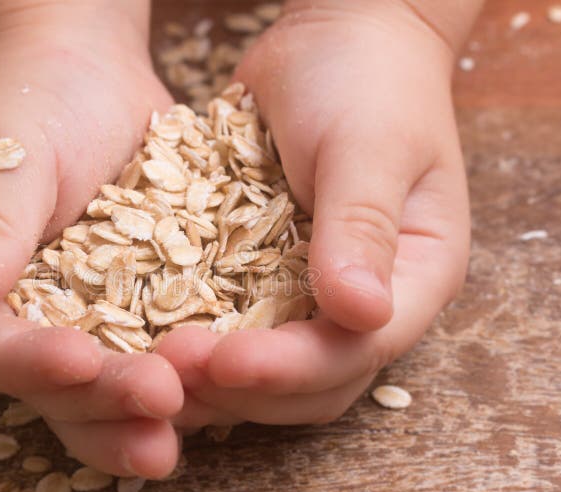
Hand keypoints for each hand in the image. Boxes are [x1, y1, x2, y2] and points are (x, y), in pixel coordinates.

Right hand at [0, 1, 181, 476]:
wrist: (89, 71)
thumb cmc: (31, 95)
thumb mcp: (5, 153)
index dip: (26, 361)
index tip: (79, 360)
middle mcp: (6, 317)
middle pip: (44, 383)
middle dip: (99, 400)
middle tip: (158, 404)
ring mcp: (68, 319)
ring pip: (96, 386)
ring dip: (135, 413)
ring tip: (179, 435)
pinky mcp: (123, 312)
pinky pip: (147, 351)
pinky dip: (178, 373)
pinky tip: (217, 391)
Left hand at [159, 0, 473, 427]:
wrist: (338, 37)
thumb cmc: (369, 80)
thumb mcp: (368, 145)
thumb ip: (363, 226)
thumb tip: (361, 314)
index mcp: (414, 276)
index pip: (357, 349)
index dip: (291, 367)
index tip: (226, 359)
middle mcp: (369, 300)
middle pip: (313, 379)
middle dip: (244, 386)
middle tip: (171, 369)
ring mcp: (317, 293)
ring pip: (271, 368)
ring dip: (213, 378)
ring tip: (149, 368)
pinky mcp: (270, 277)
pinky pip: (234, 323)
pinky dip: (197, 338)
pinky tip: (146, 339)